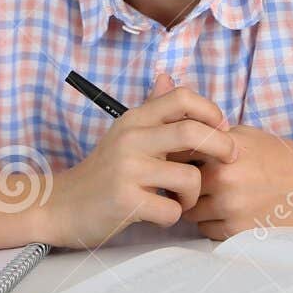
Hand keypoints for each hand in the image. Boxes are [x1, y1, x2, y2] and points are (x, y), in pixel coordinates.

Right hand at [44, 74, 237, 246]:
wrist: (62, 205)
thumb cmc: (102, 172)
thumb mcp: (125, 133)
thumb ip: (151, 108)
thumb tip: (167, 77)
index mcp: (135, 119)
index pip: (181, 97)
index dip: (211, 111)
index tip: (223, 128)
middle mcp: (131, 139)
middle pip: (193, 132)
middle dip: (222, 147)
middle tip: (230, 159)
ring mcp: (128, 170)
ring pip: (189, 177)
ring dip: (194, 193)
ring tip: (182, 198)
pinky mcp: (125, 201)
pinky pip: (172, 210)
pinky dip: (174, 216)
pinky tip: (161, 212)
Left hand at [185, 125, 292, 239]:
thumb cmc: (277, 156)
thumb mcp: (243, 134)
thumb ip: (208, 137)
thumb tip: (173, 137)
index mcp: (222, 151)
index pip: (177, 156)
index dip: (176, 160)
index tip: (181, 161)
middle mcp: (224, 179)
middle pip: (179, 187)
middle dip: (184, 186)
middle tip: (193, 183)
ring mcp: (230, 207)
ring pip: (190, 212)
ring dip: (196, 207)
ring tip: (214, 197)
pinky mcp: (238, 230)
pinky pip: (206, 230)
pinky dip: (212, 222)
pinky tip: (228, 210)